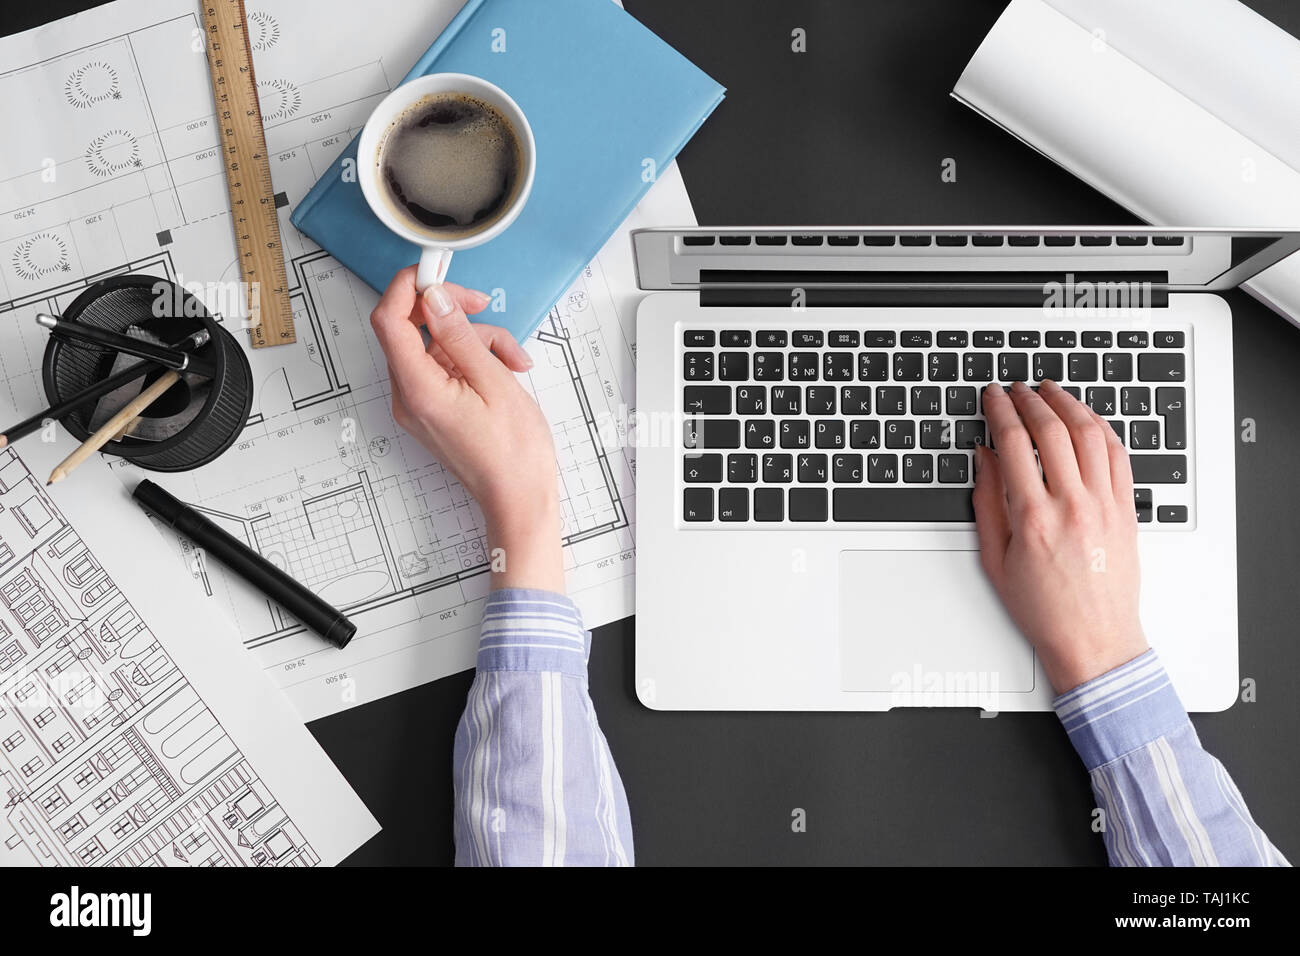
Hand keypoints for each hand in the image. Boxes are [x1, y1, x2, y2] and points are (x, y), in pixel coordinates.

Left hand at [369, 266, 564, 592]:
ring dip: (476, 340)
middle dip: (454, 313)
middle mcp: (409, 395)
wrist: (520, 497)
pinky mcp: (434, 407)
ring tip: (511, 359)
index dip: (409, 287)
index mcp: (417, 389)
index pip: (389, 320)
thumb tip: (436, 299)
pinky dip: (475, 361)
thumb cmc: (513, 454)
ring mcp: (420, 402)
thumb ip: (460, 336)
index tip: (436, 270)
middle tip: (483, 304)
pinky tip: (505, 371)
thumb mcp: (494, 382)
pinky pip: (446, 367)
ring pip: (437, 345)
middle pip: (414, 329)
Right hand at [972, 380, 1148, 694]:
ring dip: (1068, 404)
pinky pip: (1118, 455)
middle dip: (1030, 400)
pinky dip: (1102, 428)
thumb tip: (985, 459)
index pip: (1014, 443)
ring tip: (1051, 391)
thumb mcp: (995, 559)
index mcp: (1033, 518)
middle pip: (1052, 429)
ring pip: (1090, 433)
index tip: (992, 397)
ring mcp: (1104, 505)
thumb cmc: (1043, 608)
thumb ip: (987, 503)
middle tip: (1016, 389)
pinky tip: (1087, 418)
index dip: (1000, 410)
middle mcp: (1072, 506)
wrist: (1093, 639)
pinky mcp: (1126, 510)